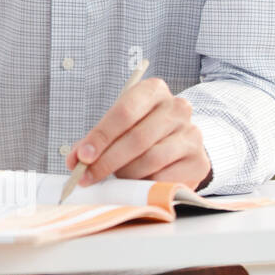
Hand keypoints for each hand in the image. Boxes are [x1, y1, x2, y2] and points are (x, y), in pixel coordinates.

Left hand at [65, 77, 211, 190]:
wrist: (179, 142)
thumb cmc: (140, 130)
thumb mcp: (117, 127)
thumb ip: (95, 141)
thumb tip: (75, 161)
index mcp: (153, 90)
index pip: (124, 112)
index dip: (101, 136)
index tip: (83, 156)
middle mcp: (177, 108)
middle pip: (136, 138)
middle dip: (107, 161)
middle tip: (87, 176)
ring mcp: (192, 134)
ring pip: (151, 159)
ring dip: (126, 173)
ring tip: (116, 177)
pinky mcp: (199, 161)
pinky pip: (166, 177)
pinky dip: (145, 183)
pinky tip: (137, 182)